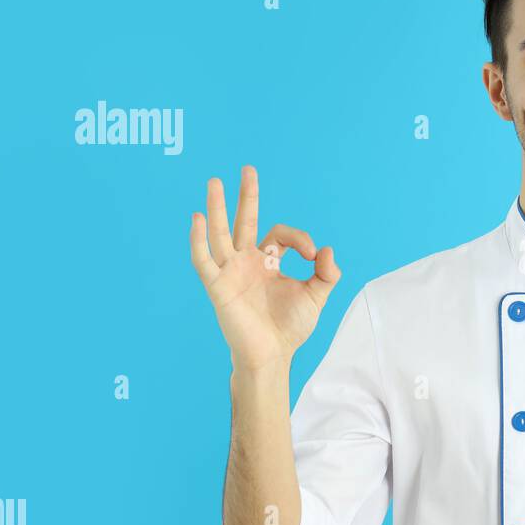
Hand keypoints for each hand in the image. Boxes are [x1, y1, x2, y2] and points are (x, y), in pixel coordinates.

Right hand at [190, 165, 341, 371]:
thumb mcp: (316, 297)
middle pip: (244, 221)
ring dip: (217, 207)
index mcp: (269, 262)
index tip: (313, 256)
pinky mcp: (217, 286)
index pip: (280, 234)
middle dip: (246, 196)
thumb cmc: (290, 328)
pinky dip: (198, 240)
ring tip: (215, 181)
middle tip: (248, 169)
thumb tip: (327, 250)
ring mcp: (230, 271)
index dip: (300, 239)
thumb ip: (327, 273)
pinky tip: (198, 218)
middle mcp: (247, 262)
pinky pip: (204, 260)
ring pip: (221, 233)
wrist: (272, 355)